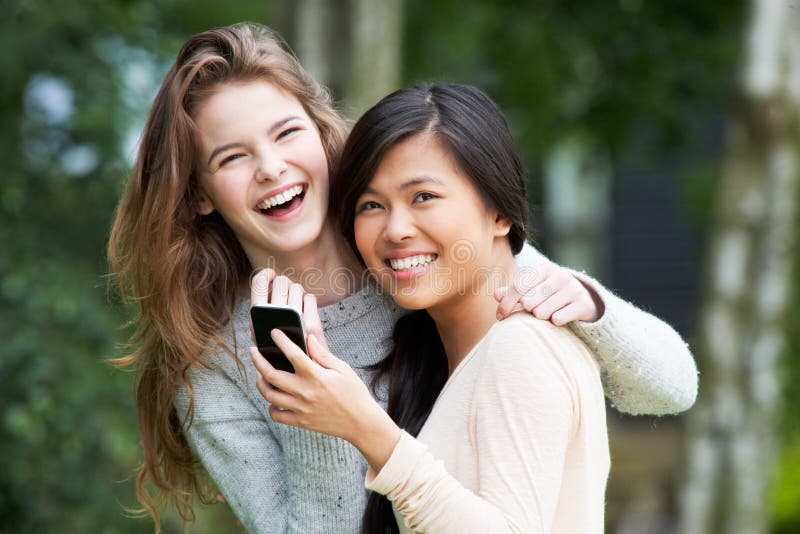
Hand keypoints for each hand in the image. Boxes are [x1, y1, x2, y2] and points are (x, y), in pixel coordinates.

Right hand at [250, 269, 328, 351]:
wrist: (299, 375)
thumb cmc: (281, 352)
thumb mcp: (263, 333)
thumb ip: (265, 309)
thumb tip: (271, 281)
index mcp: (256, 318)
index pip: (259, 282)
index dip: (266, 274)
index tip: (271, 276)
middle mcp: (272, 318)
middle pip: (281, 281)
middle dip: (285, 284)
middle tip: (286, 296)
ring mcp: (293, 320)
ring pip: (296, 288)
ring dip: (297, 292)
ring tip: (295, 306)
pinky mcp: (310, 325)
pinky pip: (310, 298)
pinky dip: (309, 301)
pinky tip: (305, 313)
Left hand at [250, 332, 399, 469]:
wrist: (361, 423)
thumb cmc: (354, 393)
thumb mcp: (342, 369)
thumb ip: (322, 354)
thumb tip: (308, 338)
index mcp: (316, 376)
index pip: (292, 354)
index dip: (281, 340)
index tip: (273, 332)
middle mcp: (305, 392)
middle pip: (271, 374)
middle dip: (258, 360)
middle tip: (253, 350)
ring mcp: (301, 409)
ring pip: (269, 394)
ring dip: (260, 382)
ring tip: (260, 374)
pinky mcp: (300, 422)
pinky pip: (276, 414)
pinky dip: (271, 405)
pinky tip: (274, 397)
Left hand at [495, 261, 603, 325]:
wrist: (582, 299)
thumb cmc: (549, 295)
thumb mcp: (531, 289)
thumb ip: (513, 292)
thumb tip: (496, 294)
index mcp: (544, 269)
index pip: (518, 287)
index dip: (506, 304)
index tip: (500, 317)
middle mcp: (560, 275)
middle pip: (528, 302)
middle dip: (527, 310)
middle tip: (534, 310)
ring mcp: (573, 289)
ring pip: (542, 312)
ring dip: (541, 317)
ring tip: (547, 313)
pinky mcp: (583, 304)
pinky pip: (558, 319)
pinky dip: (555, 321)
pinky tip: (559, 317)